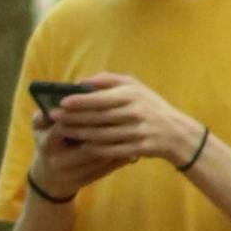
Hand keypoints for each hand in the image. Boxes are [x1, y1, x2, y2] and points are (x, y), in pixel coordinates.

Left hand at [41, 78, 194, 187]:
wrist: (176, 133)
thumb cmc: (149, 105)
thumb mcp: (135, 86)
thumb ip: (107, 81)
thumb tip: (81, 81)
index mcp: (132, 95)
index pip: (101, 98)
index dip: (80, 101)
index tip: (62, 102)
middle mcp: (135, 113)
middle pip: (98, 118)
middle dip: (73, 118)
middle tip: (54, 117)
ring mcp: (137, 132)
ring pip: (101, 135)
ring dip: (79, 133)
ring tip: (62, 130)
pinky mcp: (138, 148)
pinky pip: (110, 150)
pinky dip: (93, 148)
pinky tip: (80, 144)